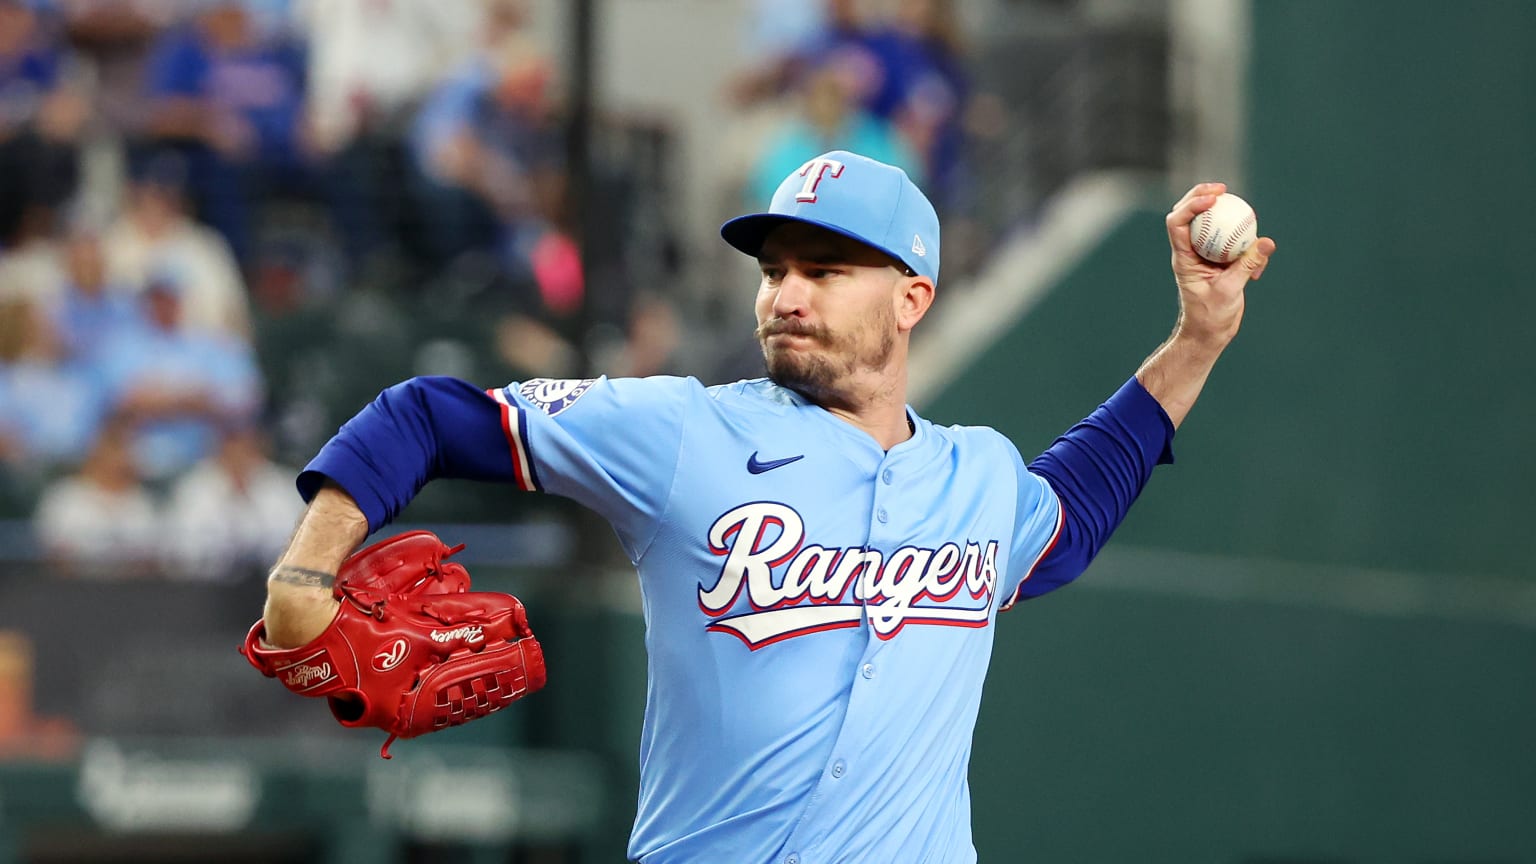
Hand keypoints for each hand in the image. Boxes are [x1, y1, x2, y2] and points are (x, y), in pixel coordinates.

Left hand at [1165, 182, 1276, 346]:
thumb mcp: (1230, 290)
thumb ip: (1247, 265)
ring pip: (1211, 227)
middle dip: (1202, 196)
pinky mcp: (1220, 263)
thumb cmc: (1210, 317)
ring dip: (1228, 219)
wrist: (1209, 335)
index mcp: (1183, 258)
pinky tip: (1259, 269)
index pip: (1177, 223)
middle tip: (1224, 188)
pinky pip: (1232, 246)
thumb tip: (1266, 241)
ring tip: (1245, 211)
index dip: (1191, 204)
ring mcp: (1204, 256)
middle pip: (1190, 216)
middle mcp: (1190, 253)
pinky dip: (1247, 251)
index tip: (1213, 198)